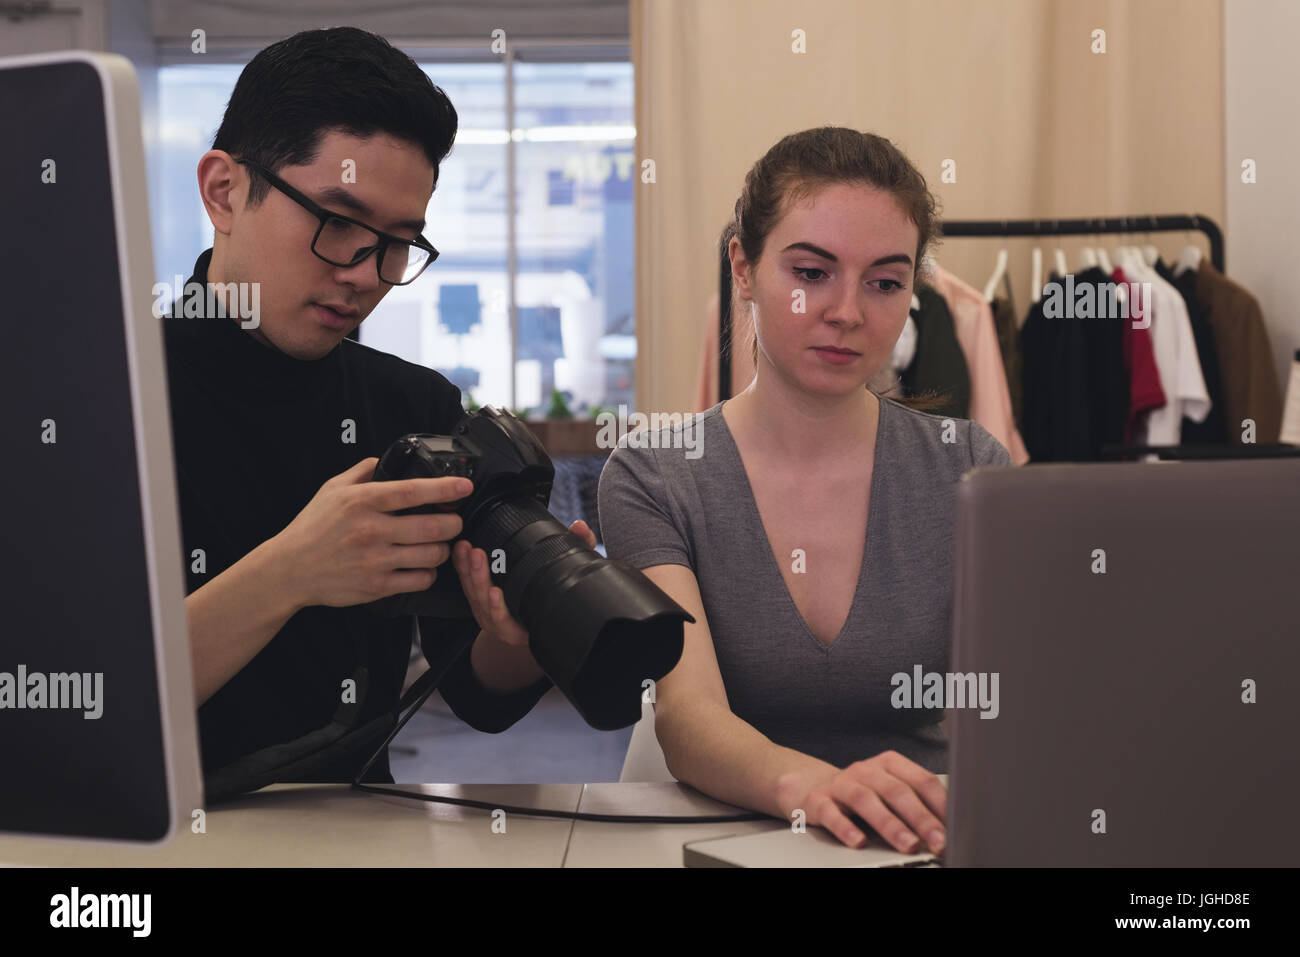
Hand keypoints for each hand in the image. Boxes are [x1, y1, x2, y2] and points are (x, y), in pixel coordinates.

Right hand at [272, 457, 469, 609]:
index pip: (412, 492)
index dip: (444, 488)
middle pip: (432, 527)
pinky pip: (420, 580)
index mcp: (362, 503)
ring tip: (439, 544)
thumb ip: (362, 472)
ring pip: (431, 555)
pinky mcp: (377, 586)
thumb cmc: (311, 528)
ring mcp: (375, 561)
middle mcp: (370, 531)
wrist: (288, 570)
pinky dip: (429, 572)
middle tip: (454, 521)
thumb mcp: (331, 490)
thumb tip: (387, 460)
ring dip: (443, 549)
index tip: (464, 486)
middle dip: (453, 524)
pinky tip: (423, 566)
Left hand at [452, 518, 597, 646]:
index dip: (498, 609)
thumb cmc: (557, 594)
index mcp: (522, 627)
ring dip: (468, 571)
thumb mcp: (573, 575)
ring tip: (468, 549)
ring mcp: (488, 613)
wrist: (544, 614)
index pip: (505, 620)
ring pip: (472, 594)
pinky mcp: (478, 600)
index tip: (496, 593)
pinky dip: (462, 569)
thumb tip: (580, 527)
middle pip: (483, 604)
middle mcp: (502, 624)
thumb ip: (580, 548)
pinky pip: (466, 586)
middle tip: (478, 556)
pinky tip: (461, 553)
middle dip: (479, 578)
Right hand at [777, 751, 946, 852]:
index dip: (940, 804)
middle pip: (896, 791)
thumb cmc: (863, 793)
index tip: (955, 828)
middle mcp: (866, 770)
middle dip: (921, 818)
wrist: (812, 788)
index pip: (921, 780)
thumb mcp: (890, 792)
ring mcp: (841, 784)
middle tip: (938, 841)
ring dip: (890, 825)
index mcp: (889, 764)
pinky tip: (859, 842)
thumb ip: (916, 804)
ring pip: (866, 800)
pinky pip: (831, 813)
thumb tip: (948, 829)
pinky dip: (845, 828)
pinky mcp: (818, 800)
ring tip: (908, 845)